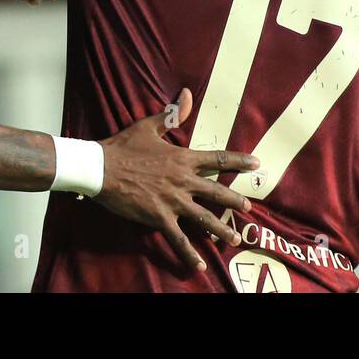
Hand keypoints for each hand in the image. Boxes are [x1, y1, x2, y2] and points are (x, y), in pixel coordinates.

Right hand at [95, 88, 258, 272]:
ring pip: (204, 217)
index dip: (239, 161)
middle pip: (217, 191)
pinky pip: (178, 238)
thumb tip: (187, 94)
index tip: (257, 164)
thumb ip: (172, 115)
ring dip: (221, 229)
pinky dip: (189, 252)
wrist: (101, 167)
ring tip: (234, 238)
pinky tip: (199, 265)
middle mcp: (183, 180)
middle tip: (249, 208)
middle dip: (235, 200)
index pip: (217, 159)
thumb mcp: (149, 126)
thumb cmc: (123, 146)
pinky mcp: (159, 217)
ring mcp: (173, 201)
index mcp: (182, 158)